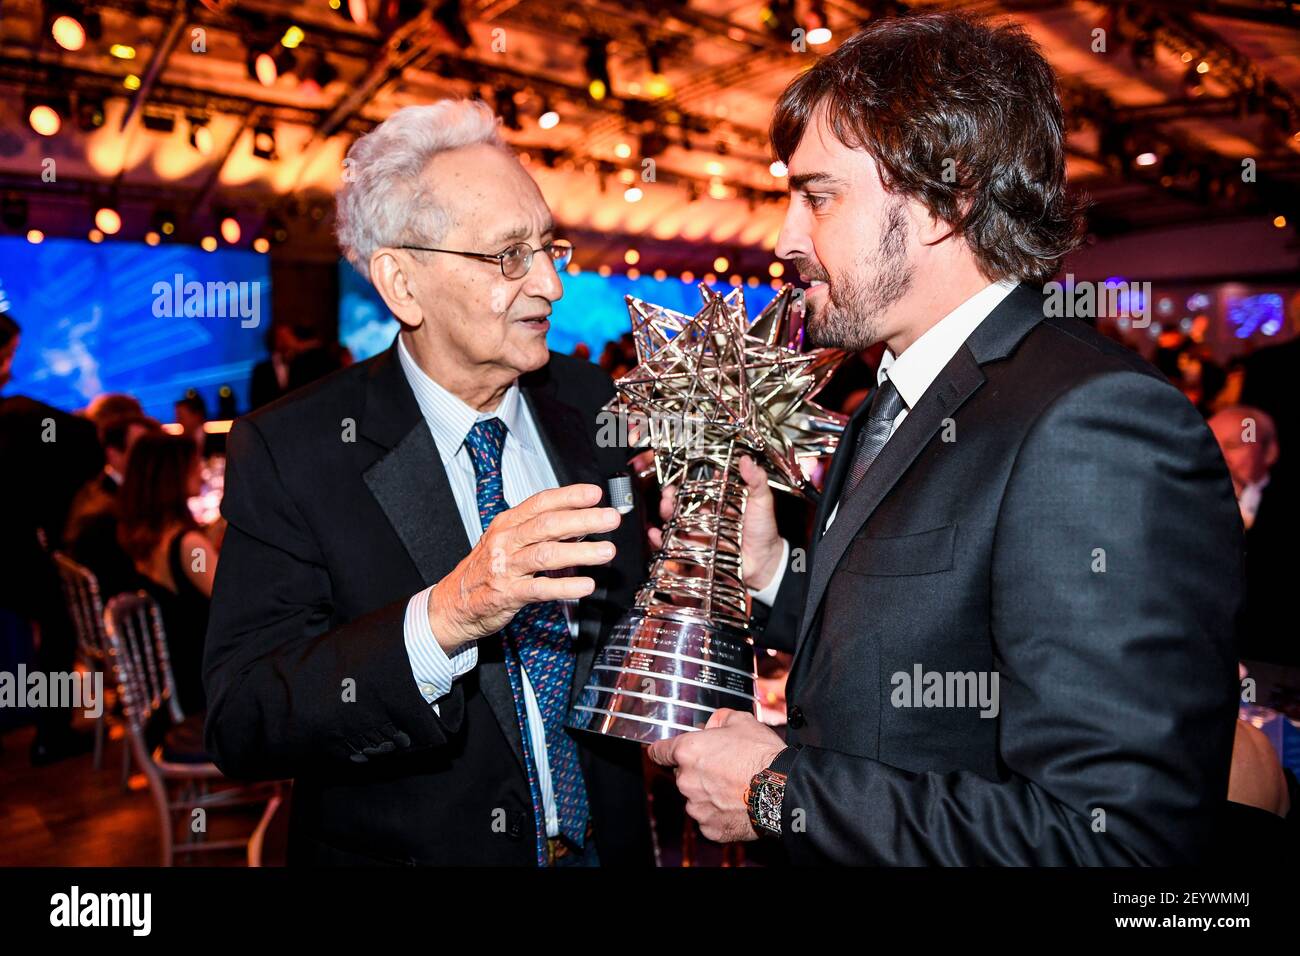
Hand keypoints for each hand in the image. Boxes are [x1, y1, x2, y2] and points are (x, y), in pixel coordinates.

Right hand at [428, 483, 619, 649]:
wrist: (453, 603)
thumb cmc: (484, 570)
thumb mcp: (507, 542)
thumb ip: (541, 532)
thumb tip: (580, 524)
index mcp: (508, 524)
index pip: (541, 503)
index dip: (569, 496)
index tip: (595, 494)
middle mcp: (506, 541)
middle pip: (548, 525)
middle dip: (583, 520)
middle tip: (610, 519)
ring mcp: (506, 567)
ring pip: (547, 554)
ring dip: (580, 552)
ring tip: (606, 551)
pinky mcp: (508, 594)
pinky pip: (540, 588)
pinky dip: (565, 586)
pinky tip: (585, 586)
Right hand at [647, 454, 784, 590]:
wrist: (765, 561)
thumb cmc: (763, 531)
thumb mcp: (761, 501)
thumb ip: (756, 481)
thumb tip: (748, 461)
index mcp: (719, 503)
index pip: (699, 489)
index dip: (687, 482)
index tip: (681, 476)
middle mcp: (707, 517)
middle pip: (682, 505)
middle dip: (671, 497)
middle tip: (668, 493)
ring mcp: (700, 534)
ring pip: (676, 522)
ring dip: (666, 513)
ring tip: (665, 507)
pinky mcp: (696, 551)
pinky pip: (675, 545)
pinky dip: (661, 540)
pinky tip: (656, 534)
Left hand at [647, 708, 786, 842]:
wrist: (783, 790)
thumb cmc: (762, 754)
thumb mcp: (741, 721)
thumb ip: (719, 719)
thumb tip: (711, 725)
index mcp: (688, 751)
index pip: (659, 752)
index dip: (662, 751)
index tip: (663, 753)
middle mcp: (686, 781)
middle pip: (683, 775)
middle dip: (697, 771)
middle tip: (723, 768)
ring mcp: (697, 807)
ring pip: (696, 798)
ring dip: (708, 793)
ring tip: (735, 788)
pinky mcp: (710, 828)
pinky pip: (709, 818)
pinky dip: (719, 813)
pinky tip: (737, 805)